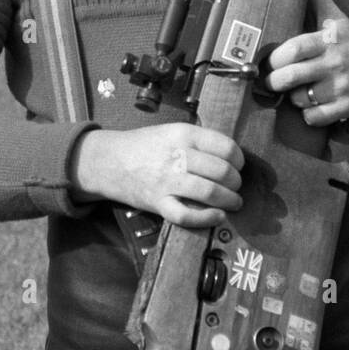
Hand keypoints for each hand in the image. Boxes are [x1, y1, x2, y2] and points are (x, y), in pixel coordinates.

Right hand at [69, 123, 244, 227]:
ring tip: (234, 203)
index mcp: (184, 134)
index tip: (238, 166)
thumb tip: (230, 157)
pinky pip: (187, 216)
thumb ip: (199, 141)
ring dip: (229, 200)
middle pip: (221, 171)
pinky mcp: (158, 202)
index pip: (226, 147)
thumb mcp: (172, 131)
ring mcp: (167, 180)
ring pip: (209, 192)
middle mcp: (177, 156)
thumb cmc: (144, 145)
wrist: (109, 160)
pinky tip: (218, 217)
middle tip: (235, 187)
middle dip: (236, 183)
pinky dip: (207, 218)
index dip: (239, 160)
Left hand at [263, 0, 348, 126]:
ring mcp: (342, 87)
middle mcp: (335, 64)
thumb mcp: (336, 17)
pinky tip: (312, 105)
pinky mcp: (348, 108)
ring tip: (296, 90)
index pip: (294, 49)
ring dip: (293, 98)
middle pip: (291, 77)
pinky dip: (308, 114)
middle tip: (274, 81)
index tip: (271, 61)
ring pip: (300, 99)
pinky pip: (315, 118)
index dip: (276, 57)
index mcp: (329, 40)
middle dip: (276, 81)